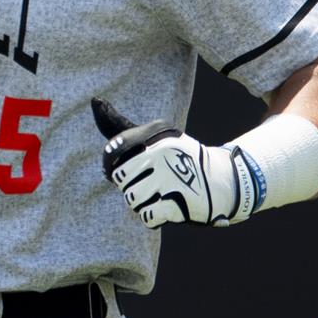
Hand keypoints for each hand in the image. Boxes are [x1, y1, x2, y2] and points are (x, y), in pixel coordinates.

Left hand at [91, 98, 260, 227]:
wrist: (223, 180)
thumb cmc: (177, 158)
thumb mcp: (154, 135)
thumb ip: (121, 125)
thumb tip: (95, 101)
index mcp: (155, 135)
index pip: (112, 150)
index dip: (109, 166)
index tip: (115, 171)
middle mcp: (161, 153)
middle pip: (120, 179)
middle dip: (129, 186)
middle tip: (147, 184)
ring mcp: (169, 179)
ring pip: (131, 199)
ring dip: (142, 202)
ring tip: (158, 195)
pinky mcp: (177, 203)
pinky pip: (147, 216)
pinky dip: (153, 216)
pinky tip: (164, 207)